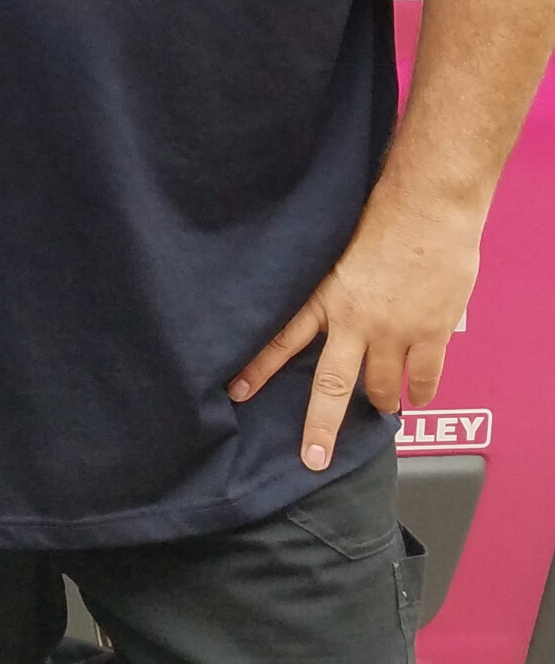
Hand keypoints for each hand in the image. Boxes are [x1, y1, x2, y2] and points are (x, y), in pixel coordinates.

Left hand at [229, 195, 481, 470]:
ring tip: (378, 410)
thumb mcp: (335, 249)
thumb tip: (318, 300)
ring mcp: (394, 331)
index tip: (236, 392)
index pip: (280, 339)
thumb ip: (327, 282)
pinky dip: (419, 393)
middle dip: (320, 426)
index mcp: (324, 297)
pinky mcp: (430, 334)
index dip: (259, 369)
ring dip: (379, 402)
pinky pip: (423, 379)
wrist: (427, 207)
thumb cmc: (380, 216)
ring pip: (381, 388)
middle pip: (331, 385)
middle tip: (312, 458)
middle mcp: (355, 321)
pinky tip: (415, 399)